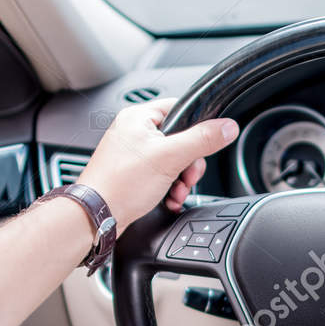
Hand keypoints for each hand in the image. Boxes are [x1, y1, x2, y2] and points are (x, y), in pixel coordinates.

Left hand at [78, 97, 238, 226]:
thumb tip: (227, 127)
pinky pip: (160, 175)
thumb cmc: (120, 185)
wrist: (97, 216)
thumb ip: (202, 140)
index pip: (180, 109)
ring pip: (171, 161)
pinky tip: (168, 199)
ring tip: (175, 192)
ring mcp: (131, 154)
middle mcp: (133, 132)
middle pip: (179, 139)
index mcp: (138, 117)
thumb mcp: (170, 158)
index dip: (195, 130)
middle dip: (188, 165)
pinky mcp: (131, 174)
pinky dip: (168, 188)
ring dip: (180, 180)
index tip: (201, 148)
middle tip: (186, 177)